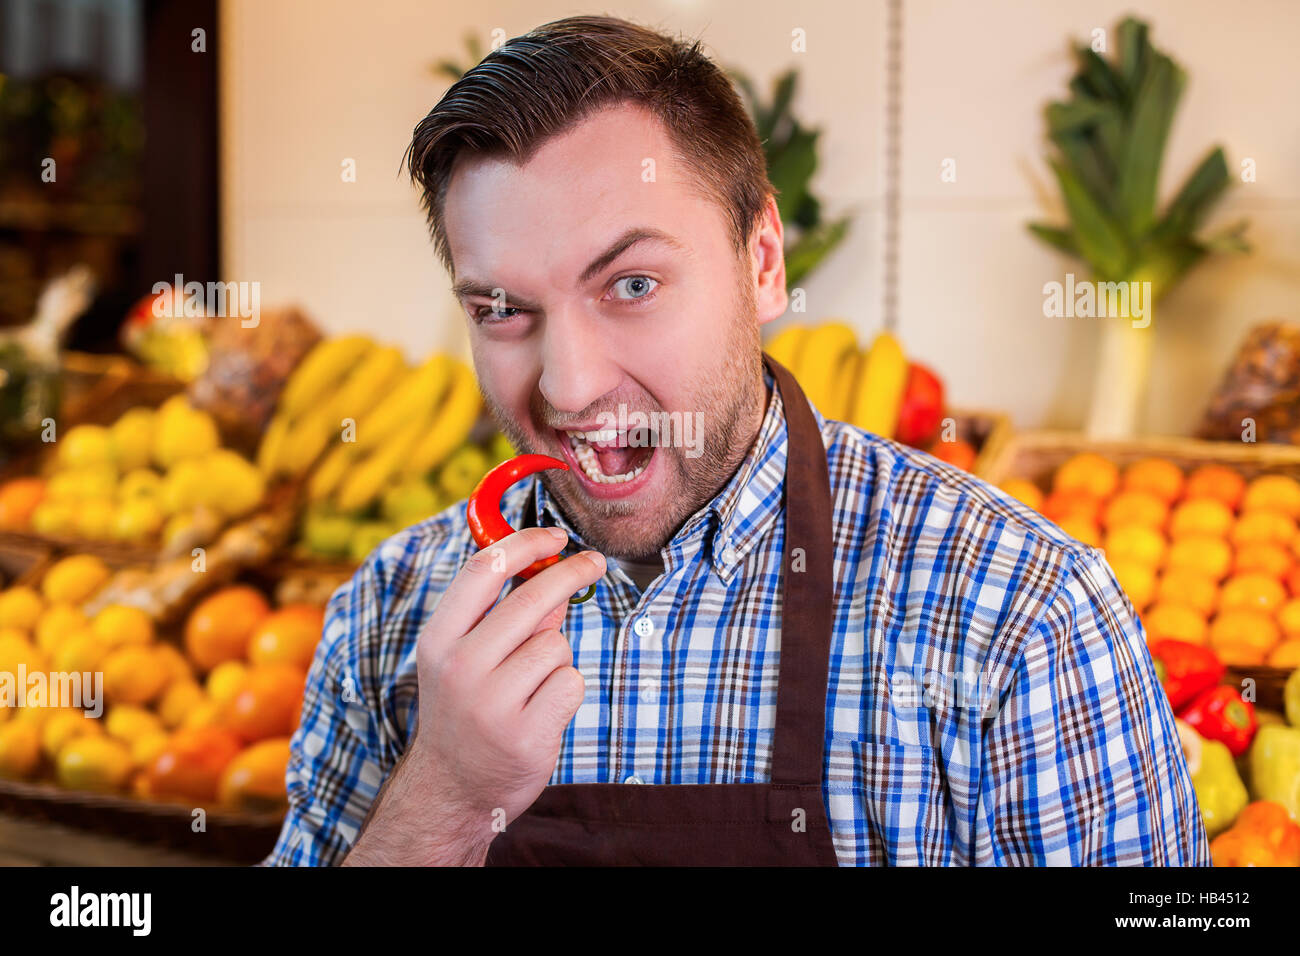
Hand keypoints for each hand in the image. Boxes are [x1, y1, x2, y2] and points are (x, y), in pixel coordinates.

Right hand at [343, 527, 603, 865]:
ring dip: (556, 657)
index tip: (556, 535)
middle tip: (594, 563)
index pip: (483, 570)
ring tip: (531, 686)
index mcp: (438, 641)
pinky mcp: (526, 735)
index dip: (525, 543)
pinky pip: (570, 682)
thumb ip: (504, 616)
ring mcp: (492, 704)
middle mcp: (460, 669)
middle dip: (571, 573)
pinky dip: (566, 691)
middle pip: (532, 599)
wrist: (450, 791)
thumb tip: (553, 571)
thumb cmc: (465, 712)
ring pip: (556, 645)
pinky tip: (541, 710)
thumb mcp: (467, 659)